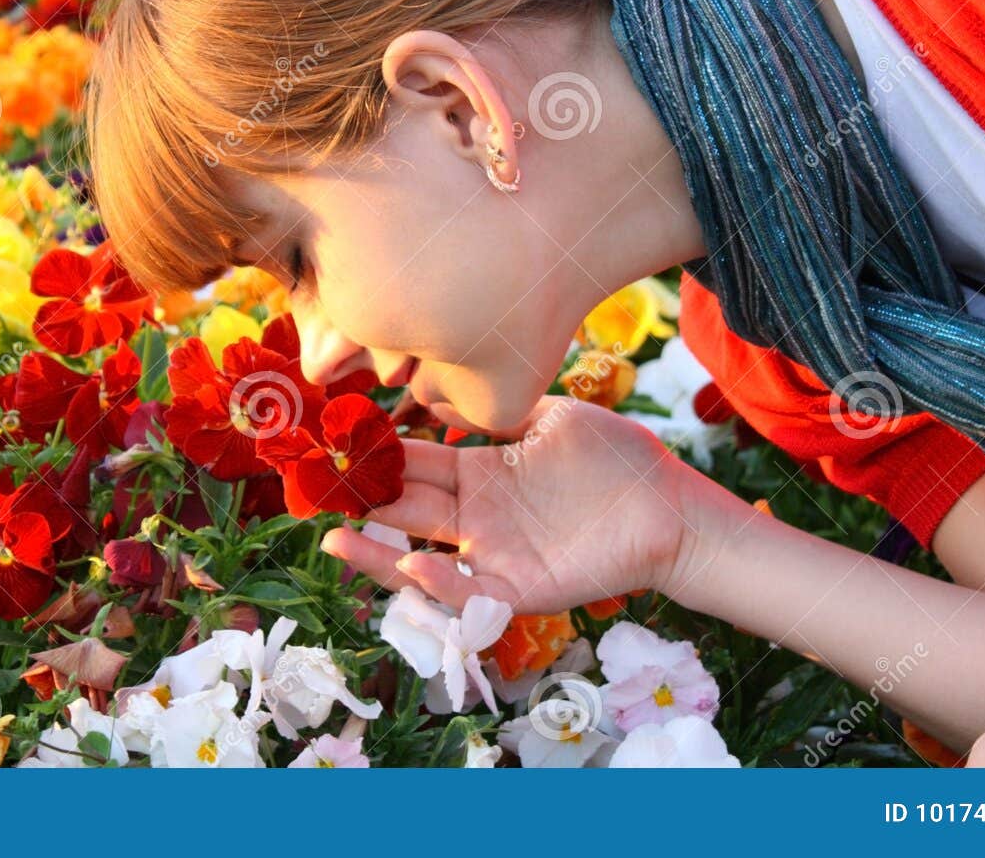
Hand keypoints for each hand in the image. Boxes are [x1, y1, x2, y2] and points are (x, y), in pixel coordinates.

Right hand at [320, 395, 721, 613]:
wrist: (670, 505)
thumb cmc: (615, 459)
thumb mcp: (551, 418)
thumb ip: (496, 411)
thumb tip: (436, 391)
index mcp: (482, 474)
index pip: (414, 465)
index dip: (375, 458)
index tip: (333, 444)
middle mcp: (478, 517)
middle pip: (404, 510)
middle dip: (360, 502)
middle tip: (313, 489)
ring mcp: (495, 555)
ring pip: (421, 559)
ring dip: (376, 554)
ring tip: (335, 539)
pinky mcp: (521, 589)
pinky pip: (470, 592)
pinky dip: (439, 583)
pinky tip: (414, 563)